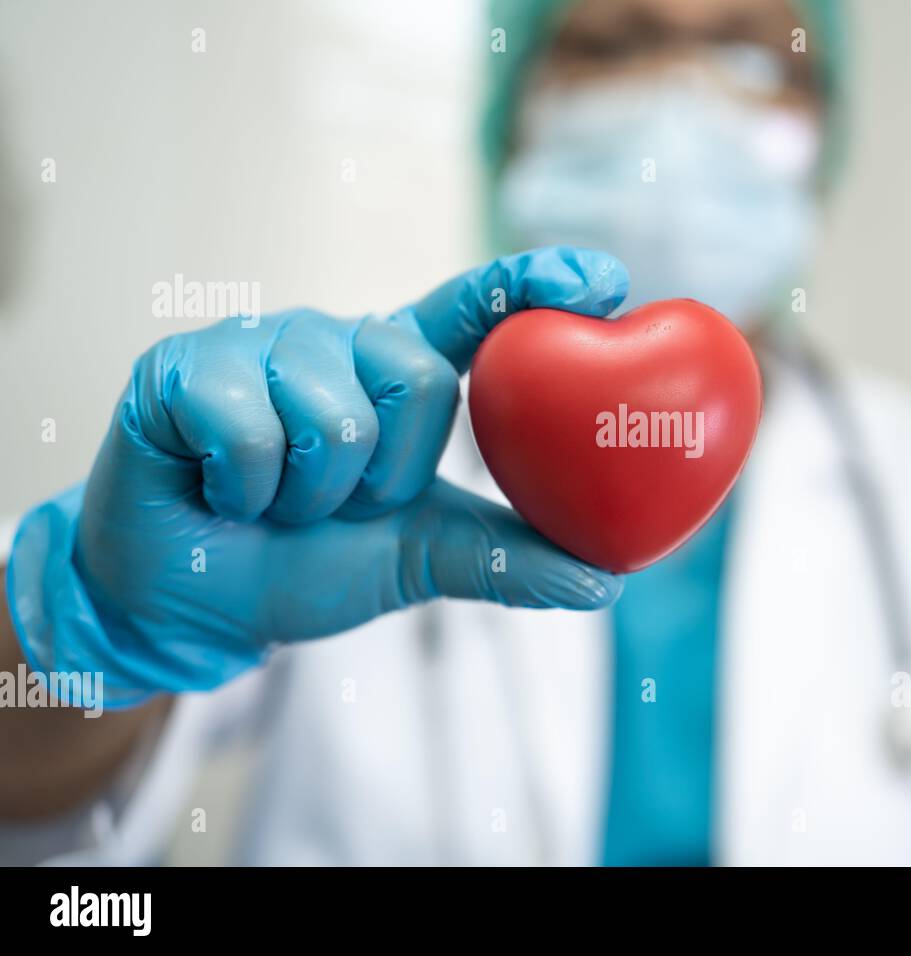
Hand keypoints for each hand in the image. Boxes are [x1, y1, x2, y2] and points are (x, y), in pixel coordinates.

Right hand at [6, 247, 628, 706]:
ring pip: (335, 418)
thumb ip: (505, 559)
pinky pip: (251, 435)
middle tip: (337, 502)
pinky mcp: (185, 365)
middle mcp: (337, 339)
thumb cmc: (307, 564)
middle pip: (418, 379)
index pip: (473, 309)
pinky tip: (221, 491)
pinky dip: (245, 494)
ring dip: (310, 496)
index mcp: (395, 368)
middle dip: (384, 477)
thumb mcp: (418, 558)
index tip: (604, 281)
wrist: (194, 603)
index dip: (535, 285)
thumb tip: (605, 584)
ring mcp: (260, 343)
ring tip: (274, 499)